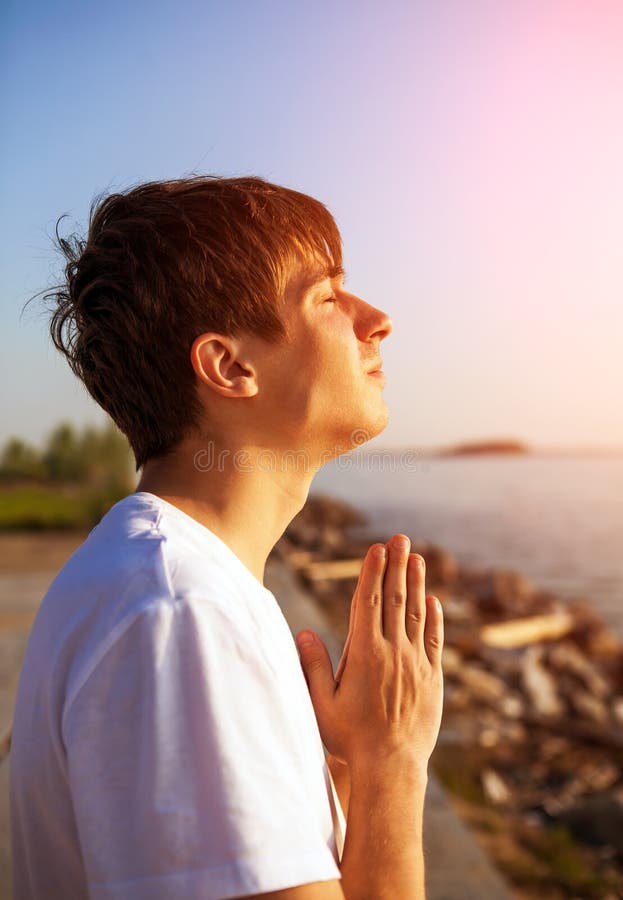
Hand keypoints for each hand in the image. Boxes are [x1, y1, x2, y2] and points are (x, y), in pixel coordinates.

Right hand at [296, 535, 443, 770]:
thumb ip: (313, 666)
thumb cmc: (350, 738)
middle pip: (394, 598)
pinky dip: (434, 617)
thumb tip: (303, 632)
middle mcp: (392, 651)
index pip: (369, 602)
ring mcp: (415, 663)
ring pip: (416, 613)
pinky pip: (433, 640)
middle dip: (395, 565)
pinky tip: (433, 600)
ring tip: (416, 556)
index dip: (372, 572)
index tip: (376, 548)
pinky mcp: (431, 677)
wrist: (391, 767)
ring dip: (415, 582)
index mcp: (364, 653)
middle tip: (399, 538)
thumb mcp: (322, 703)